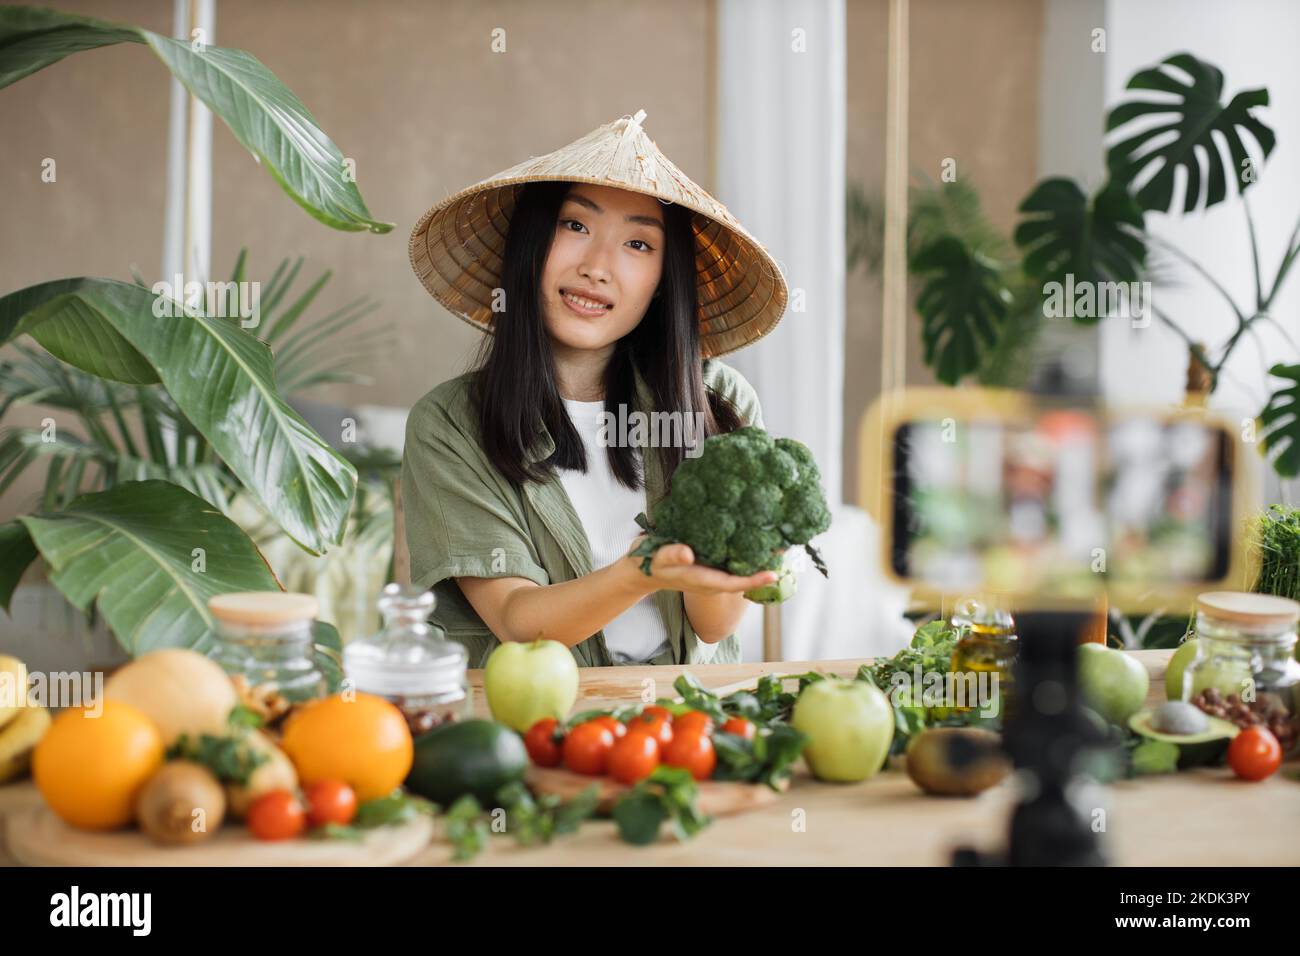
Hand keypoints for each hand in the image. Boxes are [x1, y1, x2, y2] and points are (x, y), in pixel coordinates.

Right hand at [630, 541, 776, 596]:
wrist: (641, 569)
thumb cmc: (648, 563)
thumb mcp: (656, 556)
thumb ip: (672, 554)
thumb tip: (689, 553)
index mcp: (703, 580)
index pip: (734, 584)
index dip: (754, 580)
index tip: (774, 574)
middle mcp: (713, 579)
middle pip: (745, 576)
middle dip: (766, 565)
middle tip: (788, 546)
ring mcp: (713, 572)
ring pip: (741, 568)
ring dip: (760, 556)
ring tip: (781, 538)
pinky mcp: (711, 564)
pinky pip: (734, 560)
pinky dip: (747, 549)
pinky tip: (758, 533)